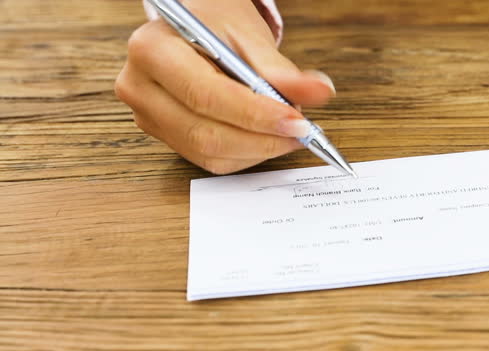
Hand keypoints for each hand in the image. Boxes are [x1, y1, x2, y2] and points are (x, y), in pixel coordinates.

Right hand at [115, 0, 335, 173]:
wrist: (196, 27)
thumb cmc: (216, 23)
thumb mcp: (249, 35)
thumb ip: (281, 70)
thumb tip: (320, 92)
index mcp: (152, 51)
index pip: (206, 96)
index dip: (255, 115)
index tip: (296, 121)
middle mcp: (140, 87)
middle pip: (205, 133)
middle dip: (261, 138)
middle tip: (301, 132)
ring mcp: (148, 116)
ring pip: (207, 153)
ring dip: (257, 150)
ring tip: (289, 133)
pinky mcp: (164, 136)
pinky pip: (208, 160)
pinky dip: (245, 155)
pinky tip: (267, 139)